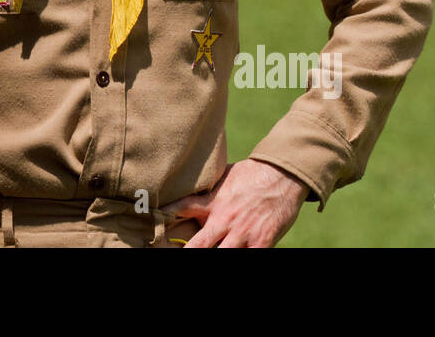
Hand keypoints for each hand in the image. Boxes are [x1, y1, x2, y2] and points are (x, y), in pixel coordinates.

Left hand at [169, 159, 308, 247]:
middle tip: (169, 252)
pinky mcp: (261, 242)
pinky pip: (248, 258)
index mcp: (212, 202)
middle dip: (187, 253)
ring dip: (212, 257)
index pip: (180, 208)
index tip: (152, 221)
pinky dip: (241, 258)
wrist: (282, 175)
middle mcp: (224, 220)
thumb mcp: (223, 177)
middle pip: (198, 246)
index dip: (164, 216)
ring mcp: (242, 233)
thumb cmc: (251, 174)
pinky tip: (237, 256)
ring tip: (200, 259)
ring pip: (221, 256)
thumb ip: (208, 190)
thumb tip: (190, 186)